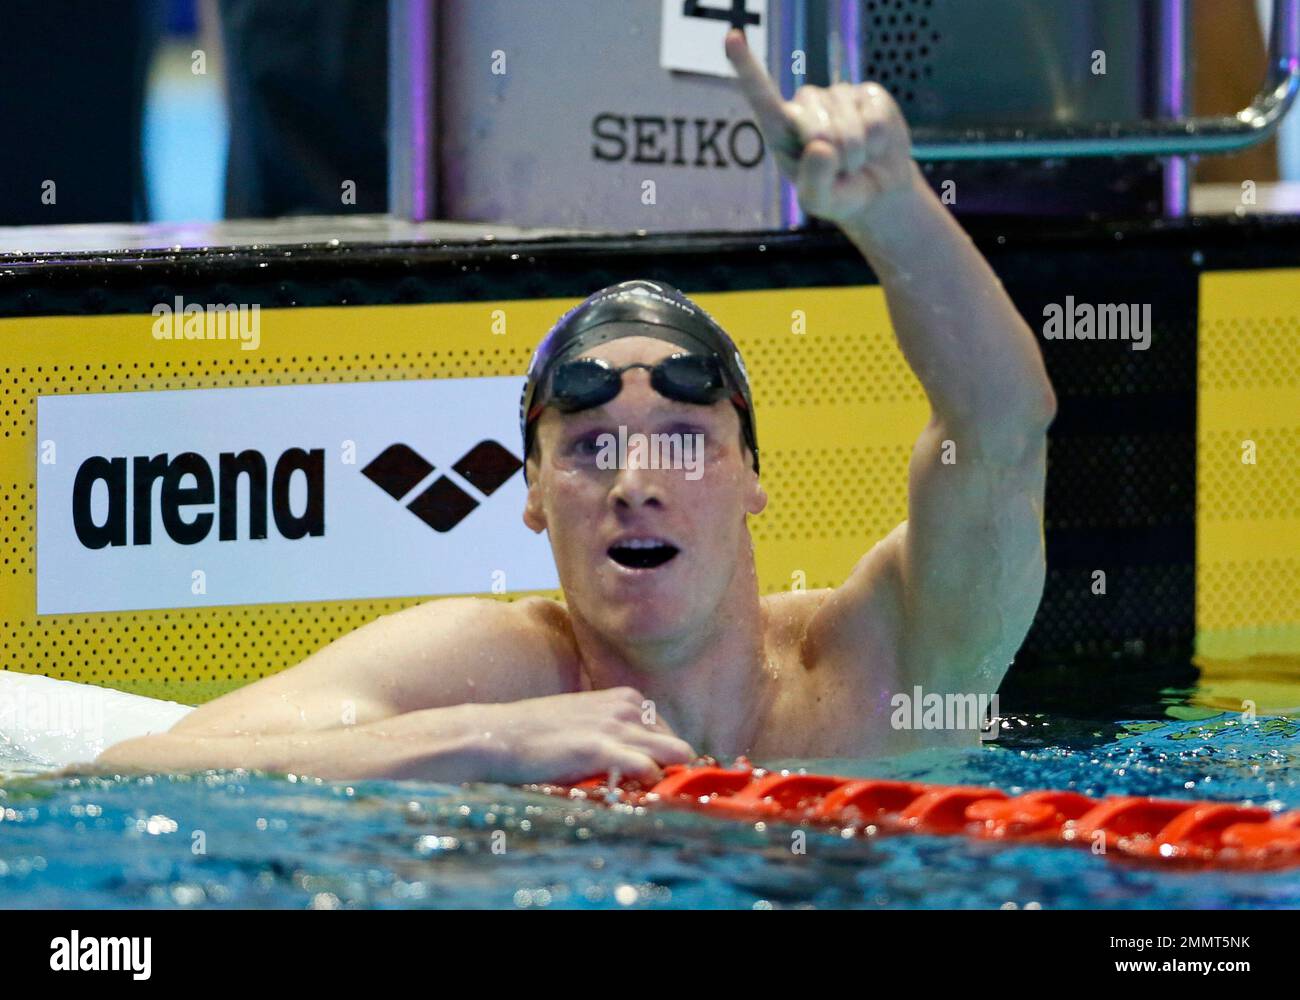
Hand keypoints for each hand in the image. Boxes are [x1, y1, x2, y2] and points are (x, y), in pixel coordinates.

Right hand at [471, 687, 695, 784]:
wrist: (497, 736)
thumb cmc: (538, 734)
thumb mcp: (586, 721)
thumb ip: (616, 734)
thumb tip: (640, 762)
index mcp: (628, 699)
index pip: (670, 735)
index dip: (665, 763)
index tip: (656, 785)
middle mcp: (629, 707)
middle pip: (679, 747)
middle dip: (674, 773)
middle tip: (657, 799)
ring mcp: (617, 726)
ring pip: (675, 756)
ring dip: (667, 781)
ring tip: (648, 803)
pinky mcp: (601, 749)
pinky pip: (649, 769)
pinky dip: (649, 787)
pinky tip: (631, 798)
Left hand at [724, 27, 915, 225]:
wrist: (878, 190)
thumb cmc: (838, 194)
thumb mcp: (819, 202)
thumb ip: (813, 183)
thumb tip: (820, 145)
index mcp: (782, 128)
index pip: (762, 97)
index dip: (747, 67)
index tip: (731, 38)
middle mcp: (806, 105)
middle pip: (817, 129)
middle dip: (833, 160)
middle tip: (839, 171)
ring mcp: (838, 95)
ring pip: (849, 128)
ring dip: (856, 156)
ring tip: (854, 160)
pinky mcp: (869, 94)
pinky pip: (874, 122)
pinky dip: (876, 144)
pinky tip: (873, 145)